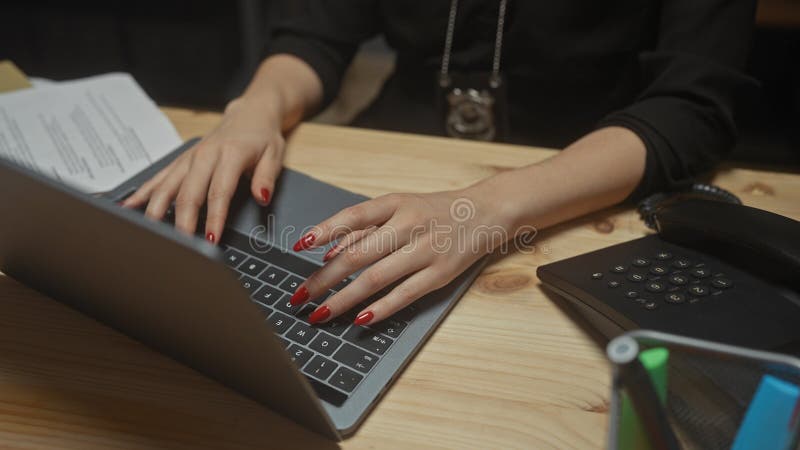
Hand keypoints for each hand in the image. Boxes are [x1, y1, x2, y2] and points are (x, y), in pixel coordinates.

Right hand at [121, 98, 284, 242]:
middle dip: (183, 222)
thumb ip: (267, 177)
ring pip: (168, 187)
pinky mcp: (182, 160)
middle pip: (188, 193)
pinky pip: (159, 177)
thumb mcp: (274, 154)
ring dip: (157, 211)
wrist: (250, 113)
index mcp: (230, 154)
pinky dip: (143, 192)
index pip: (219, 192)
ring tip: (150, 233)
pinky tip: (128, 206)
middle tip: (181, 245)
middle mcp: (205, 155)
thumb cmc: (262, 136)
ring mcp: (190, 158)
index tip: (210, 239)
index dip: (214, 218)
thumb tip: (262, 197)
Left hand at [289, 189, 515, 325]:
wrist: (485, 212)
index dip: (323, 231)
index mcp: (395, 203)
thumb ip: (366, 228)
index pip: (353, 216)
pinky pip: (405, 294)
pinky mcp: (441, 273)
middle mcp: (409, 224)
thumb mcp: (400, 207)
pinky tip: (360, 319)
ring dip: (344, 299)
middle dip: (324, 278)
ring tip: (321, 313)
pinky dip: (381, 308)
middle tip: (300, 296)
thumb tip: (329, 252)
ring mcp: (426, 250)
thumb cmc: (435, 211)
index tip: (298, 247)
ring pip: (377, 277)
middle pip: (358, 254)